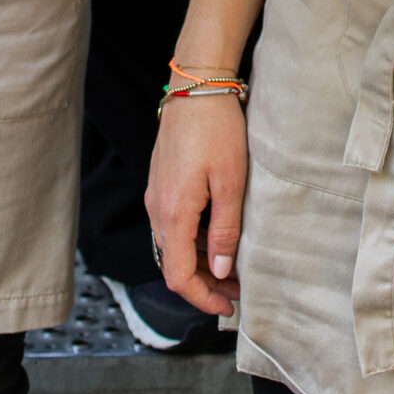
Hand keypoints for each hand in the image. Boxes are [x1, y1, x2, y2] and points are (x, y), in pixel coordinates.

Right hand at [148, 87, 248, 315]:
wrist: (196, 87)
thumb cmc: (216, 129)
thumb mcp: (230, 182)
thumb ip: (224, 230)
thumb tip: (221, 270)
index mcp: (173, 213)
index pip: (179, 276)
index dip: (202, 298)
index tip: (227, 306)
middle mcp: (157, 208)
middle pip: (174, 264)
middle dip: (204, 283)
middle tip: (236, 290)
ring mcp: (157, 194)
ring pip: (172, 245)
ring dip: (199, 262)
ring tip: (232, 265)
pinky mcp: (161, 181)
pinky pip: (172, 224)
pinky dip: (192, 240)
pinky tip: (216, 234)